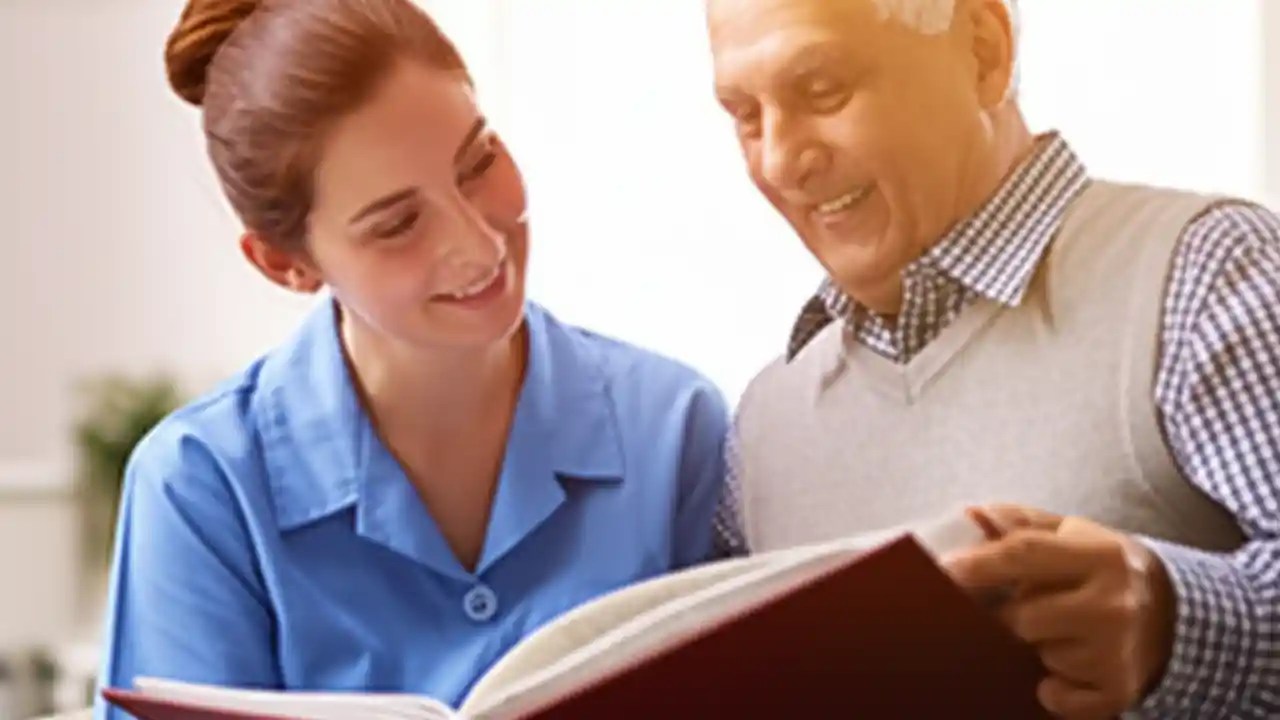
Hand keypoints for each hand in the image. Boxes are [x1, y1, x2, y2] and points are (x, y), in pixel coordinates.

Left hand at [943, 505, 1176, 718]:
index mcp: (1100, 556)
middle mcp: (1112, 604)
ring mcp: (1116, 653)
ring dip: (1038, 646)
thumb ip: (1020, 523)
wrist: (1177, 614)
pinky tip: (1069, 666)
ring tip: (1060, 631)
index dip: (978, 564)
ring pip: (1039, 655)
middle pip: (1022, 616)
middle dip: (1011, 613)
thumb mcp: (1073, 534)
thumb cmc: (1107, 569)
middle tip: (1022, 606)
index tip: (944, 569)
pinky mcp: (1117, 691)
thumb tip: (971, 515)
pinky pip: (1057, 697)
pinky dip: (1053, 687)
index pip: (1024, 555)